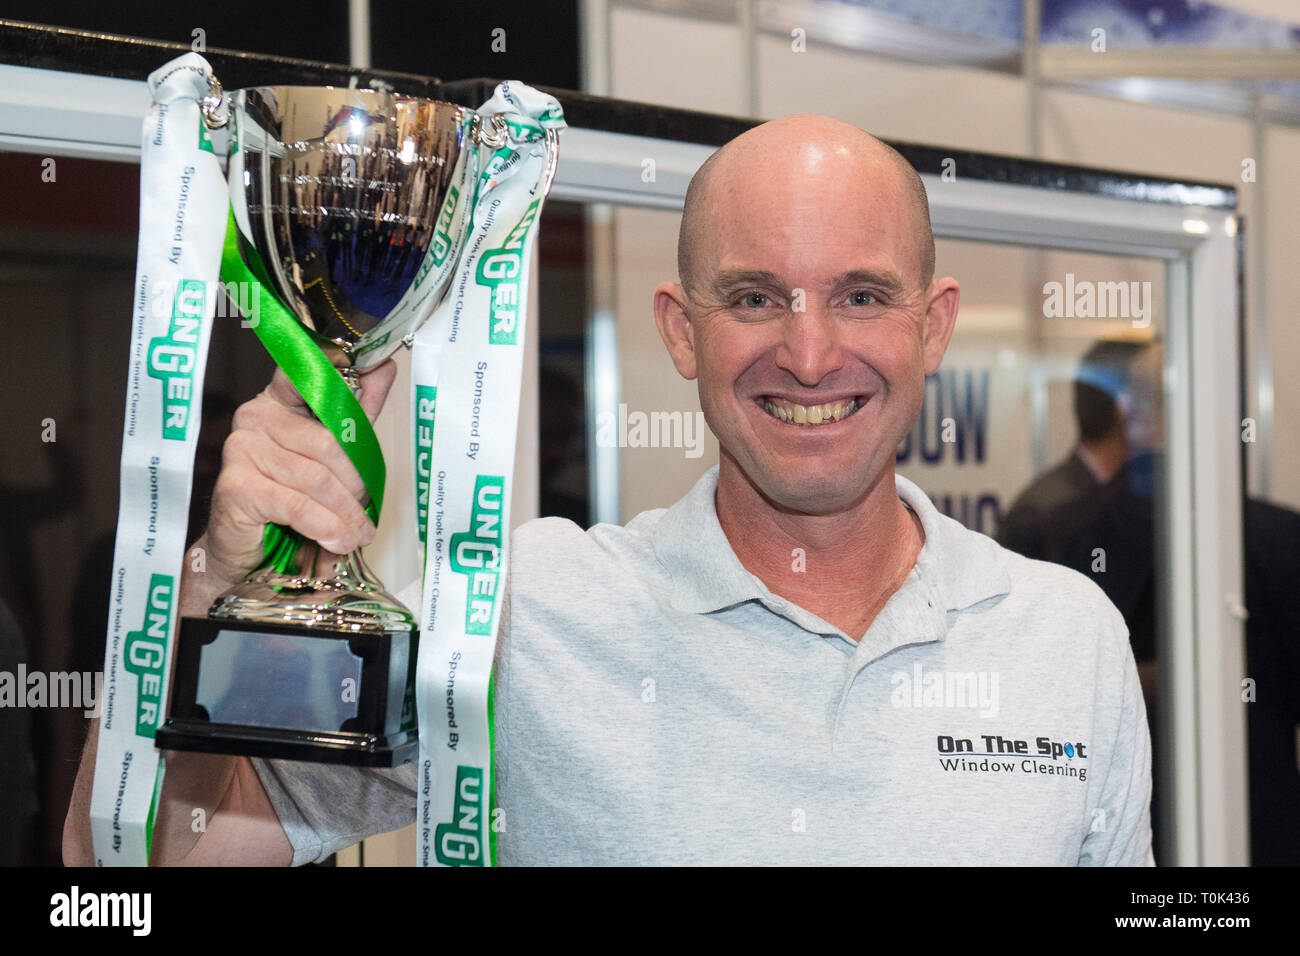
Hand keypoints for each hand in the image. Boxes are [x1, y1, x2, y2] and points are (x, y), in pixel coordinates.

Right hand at [194, 359, 397, 595]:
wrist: (245, 551)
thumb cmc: (290, 499)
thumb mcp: (333, 454)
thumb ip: (356, 411)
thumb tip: (383, 365)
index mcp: (278, 400)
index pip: (308, 374)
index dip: (340, 373)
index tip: (375, 365)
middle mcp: (255, 417)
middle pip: (326, 441)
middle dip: (356, 483)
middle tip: (366, 512)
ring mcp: (241, 449)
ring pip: (315, 478)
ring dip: (345, 513)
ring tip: (357, 534)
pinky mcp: (235, 486)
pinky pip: (297, 505)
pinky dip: (325, 527)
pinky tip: (336, 541)